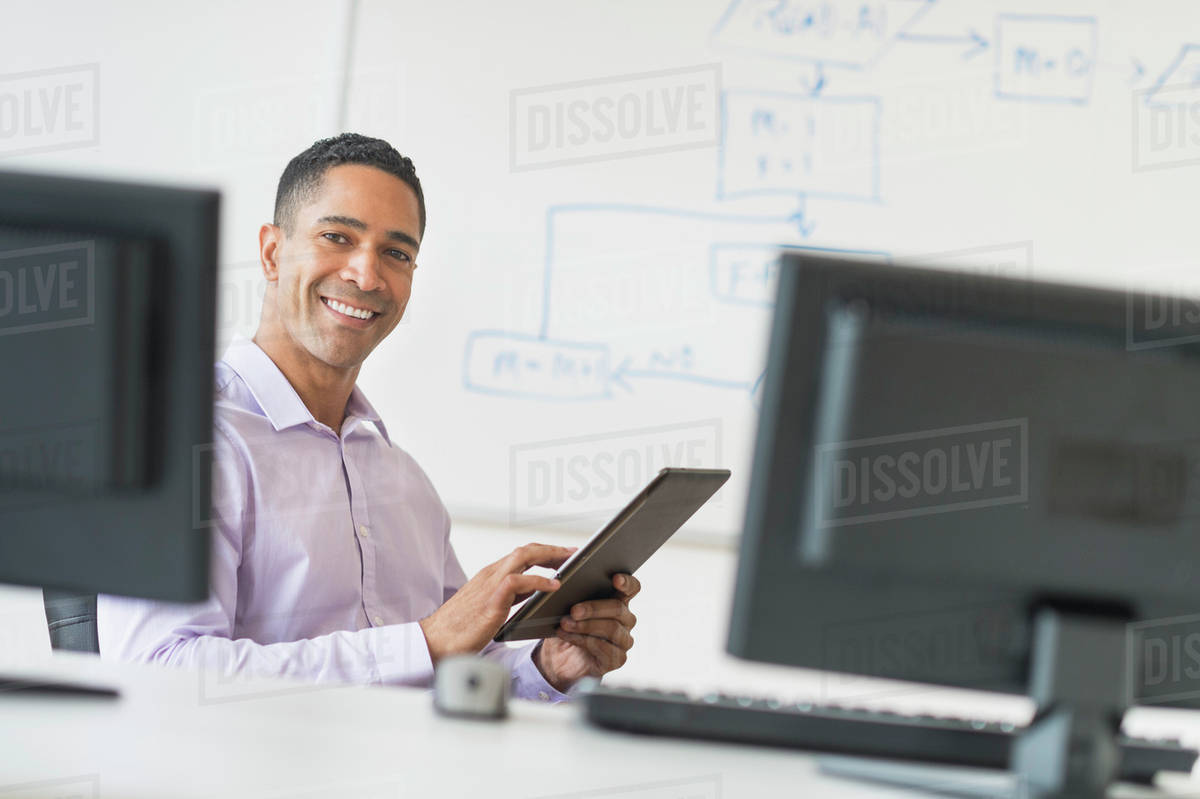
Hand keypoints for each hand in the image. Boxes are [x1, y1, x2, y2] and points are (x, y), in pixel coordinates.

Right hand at [418, 543, 575, 664]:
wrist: (434, 642)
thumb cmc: (460, 630)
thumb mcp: (492, 609)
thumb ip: (511, 599)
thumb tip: (534, 596)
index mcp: (490, 576)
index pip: (522, 555)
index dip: (544, 552)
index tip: (563, 555)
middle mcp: (490, 574)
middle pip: (526, 550)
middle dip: (552, 549)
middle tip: (573, 553)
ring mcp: (489, 584)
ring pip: (523, 556)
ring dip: (550, 556)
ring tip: (570, 562)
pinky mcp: (490, 599)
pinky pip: (518, 580)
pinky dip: (538, 580)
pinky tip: (554, 586)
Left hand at [534, 572, 640, 692]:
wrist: (557, 657)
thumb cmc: (566, 626)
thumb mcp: (567, 608)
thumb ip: (575, 595)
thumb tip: (569, 585)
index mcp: (618, 601)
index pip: (631, 588)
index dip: (627, 582)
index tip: (615, 579)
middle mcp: (625, 620)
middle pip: (618, 608)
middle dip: (594, 608)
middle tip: (573, 610)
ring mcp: (623, 641)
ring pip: (612, 628)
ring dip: (585, 625)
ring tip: (565, 624)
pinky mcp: (616, 660)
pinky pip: (604, 648)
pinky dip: (582, 640)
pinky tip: (567, 636)